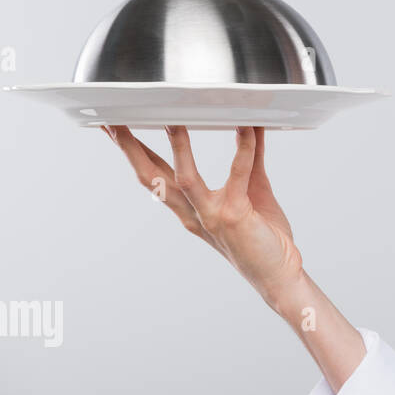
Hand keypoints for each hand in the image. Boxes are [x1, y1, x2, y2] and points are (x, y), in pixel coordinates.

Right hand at [102, 124, 303, 309]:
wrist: (280, 275)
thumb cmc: (264, 238)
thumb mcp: (253, 190)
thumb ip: (249, 158)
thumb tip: (249, 127)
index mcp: (191, 209)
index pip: (155, 176)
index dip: (134, 152)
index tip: (117, 129)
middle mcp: (193, 214)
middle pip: (152, 178)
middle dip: (130, 149)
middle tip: (114, 123)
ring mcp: (210, 215)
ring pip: (182, 177)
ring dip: (177, 147)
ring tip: (171, 120)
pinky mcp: (233, 215)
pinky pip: (237, 175)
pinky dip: (243, 149)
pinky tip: (245, 129)